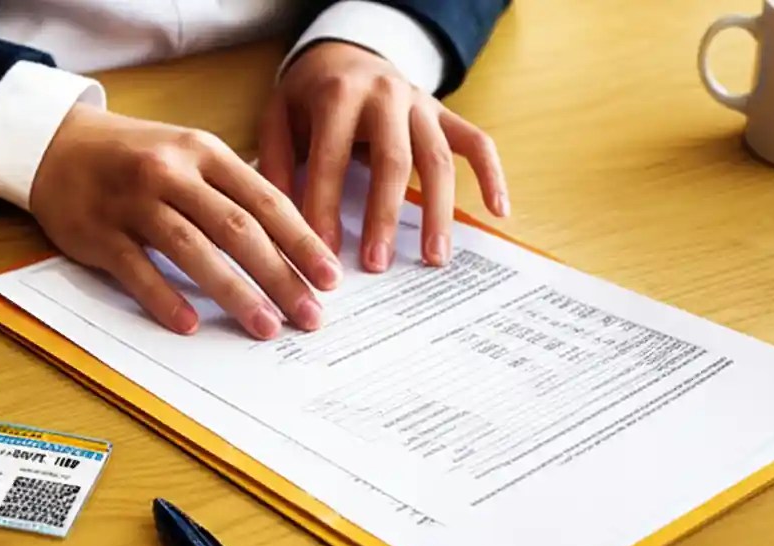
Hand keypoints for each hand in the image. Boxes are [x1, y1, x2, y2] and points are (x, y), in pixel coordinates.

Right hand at [31, 104, 341, 339]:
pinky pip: (137, 269)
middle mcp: (172, 172)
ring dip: (234, 293)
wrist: (56, 144)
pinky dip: (165, 298)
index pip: (266, 201)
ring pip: (193, 249)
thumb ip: (235, 191)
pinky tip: (189, 325)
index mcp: (205, 151)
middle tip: (309, 315)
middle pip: (237, 229)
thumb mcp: (191, 155)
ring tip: (265, 327)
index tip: (331, 279)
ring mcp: (133, 201)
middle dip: (280, 276)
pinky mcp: (99, 231)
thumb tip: (293, 245)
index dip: (302, 242)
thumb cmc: (139, 157)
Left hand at [260, 41, 507, 271]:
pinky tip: (498, 212)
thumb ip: (275, 162)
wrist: (346, 52)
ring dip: (439, 212)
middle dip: (384, 216)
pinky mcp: (444, 114)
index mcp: (339, 94)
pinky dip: (492, 175)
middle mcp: (387, 95)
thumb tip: (280, 223)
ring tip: (434, 258)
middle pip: (393, 160)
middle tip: (378, 265)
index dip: (326, 205)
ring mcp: (422, 104)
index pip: (332, 156)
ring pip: (439, 159)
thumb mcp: (279, 115)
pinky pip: (477, 143)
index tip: (323, 253)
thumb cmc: (310, 95)